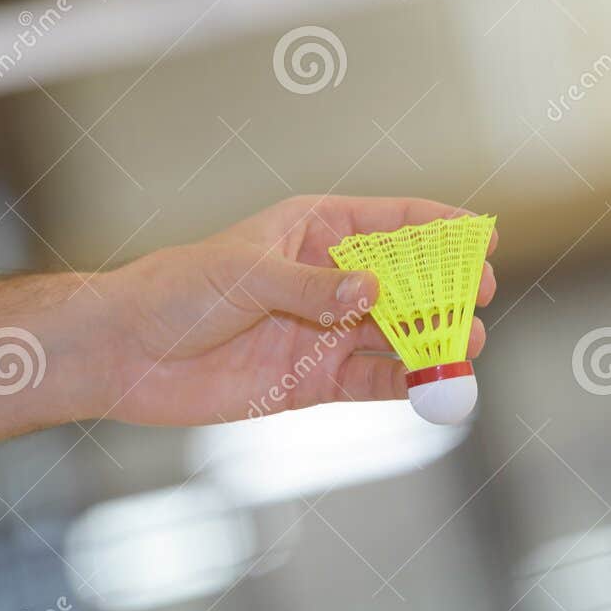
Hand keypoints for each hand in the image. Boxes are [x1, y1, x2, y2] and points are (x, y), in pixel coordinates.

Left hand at [89, 195, 497, 424]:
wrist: (127, 354)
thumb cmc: (175, 292)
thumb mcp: (243, 274)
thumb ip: (311, 288)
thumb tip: (374, 292)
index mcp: (314, 231)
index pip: (392, 223)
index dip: (440, 230)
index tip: (482, 239)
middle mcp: (329, 281)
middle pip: (406, 282)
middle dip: (447, 290)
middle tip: (481, 298)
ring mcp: (326, 332)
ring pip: (397, 335)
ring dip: (433, 341)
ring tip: (468, 346)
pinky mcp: (314, 382)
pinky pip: (373, 382)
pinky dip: (405, 386)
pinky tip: (434, 387)